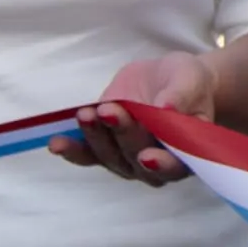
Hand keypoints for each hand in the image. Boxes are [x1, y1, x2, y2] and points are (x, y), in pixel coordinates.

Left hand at [54, 52, 218, 183]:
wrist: (169, 80)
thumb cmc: (188, 83)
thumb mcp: (190, 79)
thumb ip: (180, 96)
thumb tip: (167, 109)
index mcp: (187, 152)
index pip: (176, 167)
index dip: (162, 165)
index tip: (147, 156)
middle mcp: (157, 163)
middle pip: (137, 159)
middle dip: (122, 135)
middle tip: (109, 110)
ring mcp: (129, 158)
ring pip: (110, 156)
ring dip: (96, 137)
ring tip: (86, 114)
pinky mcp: (106, 146)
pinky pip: (88, 155)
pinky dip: (73, 150)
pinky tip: (57, 144)